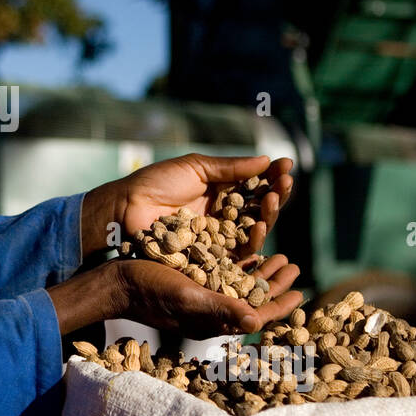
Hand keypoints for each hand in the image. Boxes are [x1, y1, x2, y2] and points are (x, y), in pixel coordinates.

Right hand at [49, 251, 301, 337]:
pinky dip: (240, 263)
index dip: (280, 304)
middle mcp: (213, 308)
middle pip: (253, 298)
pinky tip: (250, 250)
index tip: (302, 291)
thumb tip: (256, 321)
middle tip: (294, 266)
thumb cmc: (150, 290)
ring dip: (261, 272)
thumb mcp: (188, 297)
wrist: (119, 281)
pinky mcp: (192, 279)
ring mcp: (203, 293)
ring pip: (241, 284)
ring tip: (279, 256)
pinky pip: (224, 273)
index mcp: (215, 318)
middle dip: (276, 285)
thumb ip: (221, 308)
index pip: (256, 315)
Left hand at [81, 154, 293, 260]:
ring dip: (269, 215)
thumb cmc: (157, 183)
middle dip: (276, 195)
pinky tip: (260, 225)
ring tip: (274, 199)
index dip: (272, 177)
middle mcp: (224, 214)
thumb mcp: (197, 168)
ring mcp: (219, 236)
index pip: (255, 185)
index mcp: (221, 191)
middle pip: (260, 208)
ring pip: (254, 230)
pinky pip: (238, 251)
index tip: (287, 166)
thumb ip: (231, 168)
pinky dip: (252, 239)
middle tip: (285, 183)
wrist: (128, 207)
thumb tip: (266, 160)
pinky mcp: (212, 255)